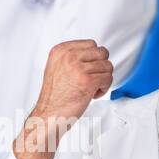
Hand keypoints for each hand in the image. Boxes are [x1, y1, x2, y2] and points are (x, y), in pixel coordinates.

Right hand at [16, 41, 112, 158]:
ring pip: (108, 66)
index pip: (92, 44)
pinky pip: (109, 78)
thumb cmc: (55, 95)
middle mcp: (68, 57)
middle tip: (91, 79)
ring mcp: (78, 68)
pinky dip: (104, 88)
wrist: (49, 114)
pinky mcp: (88, 80)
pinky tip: (92, 94)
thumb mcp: (58, 67)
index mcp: (60, 51)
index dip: (94, 58)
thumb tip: (96, 52)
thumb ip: (74, 56)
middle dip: (101, 67)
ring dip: (103, 79)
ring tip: (90, 87)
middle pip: (102, 53)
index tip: (88, 69)